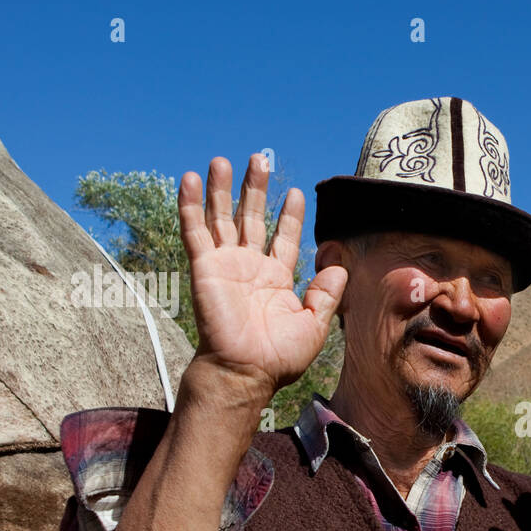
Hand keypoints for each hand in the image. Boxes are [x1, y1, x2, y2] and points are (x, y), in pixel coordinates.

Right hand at [177, 155, 348, 403]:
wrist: (246, 371)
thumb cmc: (279, 357)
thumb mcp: (314, 324)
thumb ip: (326, 294)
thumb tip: (340, 266)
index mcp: (276, 279)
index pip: (284, 238)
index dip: (289, 216)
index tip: (295, 192)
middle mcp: (250, 267)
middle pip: (252, 218)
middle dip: (255, 188)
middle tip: (259, 158)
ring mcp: (226, 264)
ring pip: (222, 217)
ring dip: (220, 189)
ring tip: (222, 160)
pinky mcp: (205, 267)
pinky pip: (195, 230)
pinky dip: (191, 205)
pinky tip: (191, 179)